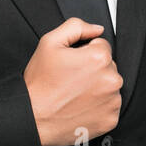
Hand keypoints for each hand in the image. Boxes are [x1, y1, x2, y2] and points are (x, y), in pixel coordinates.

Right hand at [22, 17, 121, 145]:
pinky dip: (98, 106)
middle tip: (71, 80)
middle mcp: (111, 80)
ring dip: (97, 88)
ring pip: (109, 86)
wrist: (33, 117)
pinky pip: (109, 106)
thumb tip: (96, 29)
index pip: (102, 46)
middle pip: (108, 66)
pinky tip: (80, 106)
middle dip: (92, 70)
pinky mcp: (110, 119)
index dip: (84, 53)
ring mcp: (112, 102)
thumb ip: (75, 27)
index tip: (72, 64)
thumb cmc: (40, 84)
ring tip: (74, 94)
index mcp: (99, 58)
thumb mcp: (49, 43)